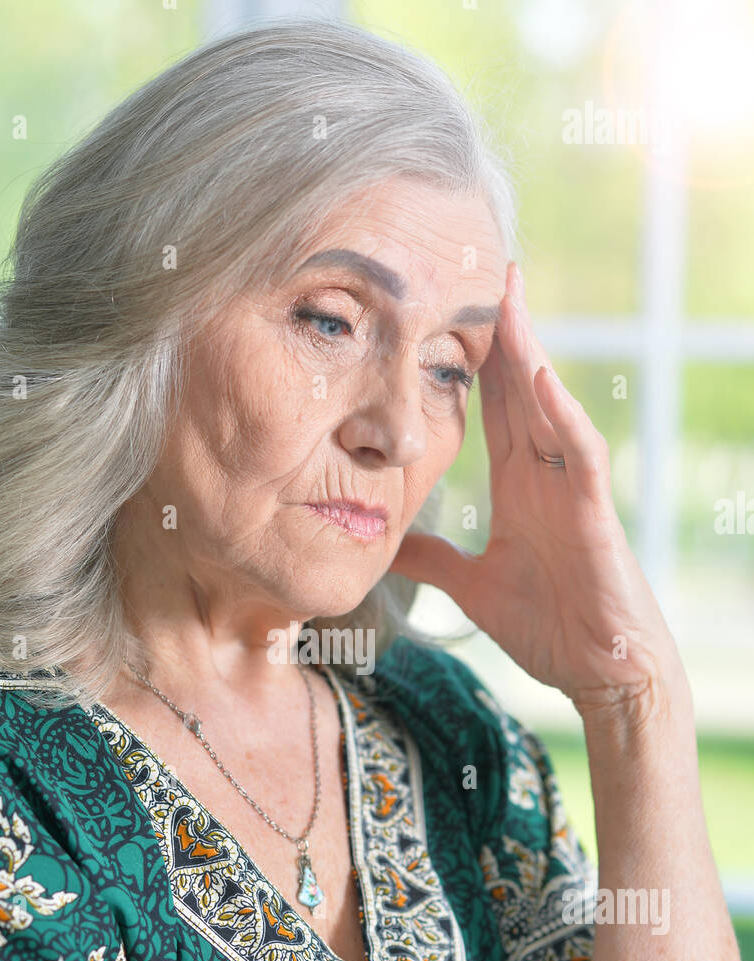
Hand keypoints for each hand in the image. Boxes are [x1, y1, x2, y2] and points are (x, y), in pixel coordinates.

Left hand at [389, 262, 683, 716]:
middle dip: (502, 330)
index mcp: (518, 486)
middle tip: (482, 265)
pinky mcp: (595, 515)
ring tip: (508, 299)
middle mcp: (545, 476)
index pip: (492, 407)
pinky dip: (562, 416)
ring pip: (548, 408)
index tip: (444, 307)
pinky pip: (581, 456)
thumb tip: (384, 540)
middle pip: (518, 390)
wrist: (599, 672)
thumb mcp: (471, 585)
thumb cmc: (549, 625)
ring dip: (529, 354)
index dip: (473, 358)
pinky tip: (540, 380)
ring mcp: (572, 491)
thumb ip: (431, 557)